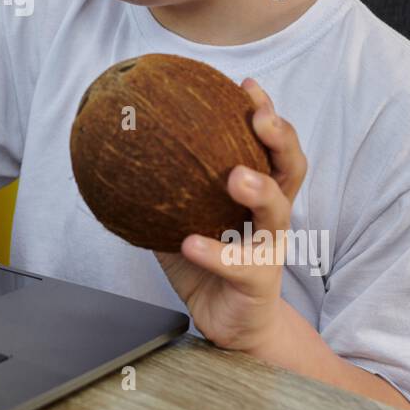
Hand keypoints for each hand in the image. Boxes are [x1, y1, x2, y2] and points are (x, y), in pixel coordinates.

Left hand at [154, 77, 307, 351]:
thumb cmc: (208, 262)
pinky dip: (214, 252)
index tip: (246, 85)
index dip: (265, 113)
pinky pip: (239, 264)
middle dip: (280, 138)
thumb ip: (165, 187)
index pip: (271, 145)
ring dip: (260, 190)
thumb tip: (119, 147)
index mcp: (258, 193)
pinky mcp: (259, 282)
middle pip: (291, 168)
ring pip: (278, 213)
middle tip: (260, 118)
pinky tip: (190, 242)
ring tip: (237, 176)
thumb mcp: (184, 216)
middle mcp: (271, 216)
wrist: (230, 324)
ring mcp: (270, 249)